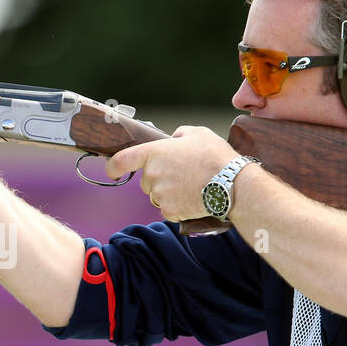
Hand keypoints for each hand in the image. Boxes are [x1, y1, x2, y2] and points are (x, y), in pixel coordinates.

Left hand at [103, 125, 239, 221]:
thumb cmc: (216, 156)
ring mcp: (159, 195)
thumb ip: (179, 134)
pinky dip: (178, 206)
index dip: (114, 167)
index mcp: (154, 153)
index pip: (121, 161)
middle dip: (159, 178)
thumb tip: (173, 139)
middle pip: (146, 180)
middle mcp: (152, 175)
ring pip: (157, 195)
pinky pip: (168, 209)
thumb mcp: (198, 133)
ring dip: (168, 192)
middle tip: (183, 174)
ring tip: (192, 185)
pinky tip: (193, 198)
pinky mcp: (169, 211)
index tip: (113, 172)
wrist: (233, 184)